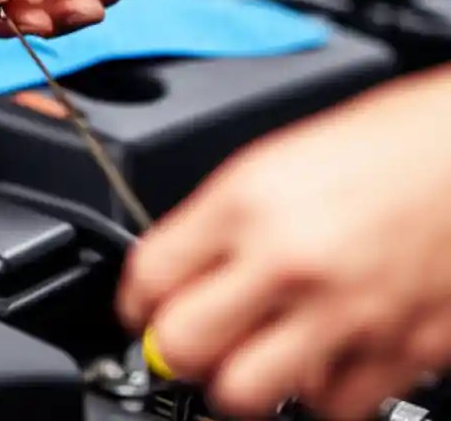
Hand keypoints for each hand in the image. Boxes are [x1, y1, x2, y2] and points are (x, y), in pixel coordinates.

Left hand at [118, 65, 450, 418]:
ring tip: (255, 358)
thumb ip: (220, 223)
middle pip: (182, 349)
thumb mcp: (279, 162)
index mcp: (248, 203)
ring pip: (246, 394)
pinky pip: (334, 406)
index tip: (143, 311)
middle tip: (194, 342)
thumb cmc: (392, 144)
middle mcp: (290, 261)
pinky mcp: (405, 349)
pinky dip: (321, 393)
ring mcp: (348, 312)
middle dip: (177, 351)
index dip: (135, 303)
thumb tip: (175, 276)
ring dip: (242, 382)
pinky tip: (324, 361)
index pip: (148, 279)